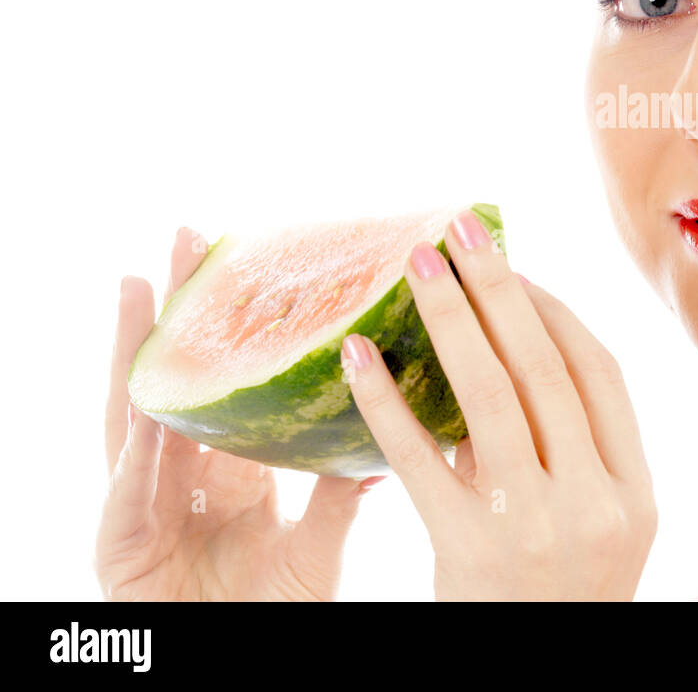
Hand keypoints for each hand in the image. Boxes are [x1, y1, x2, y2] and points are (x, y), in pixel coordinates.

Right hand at [96, 227, 376, 600]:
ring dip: (138, 348)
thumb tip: (391, 440)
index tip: (253, 262)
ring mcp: (144, 499)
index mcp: (230, 467)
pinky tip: (148, 393)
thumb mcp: (314, 548)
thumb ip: (341, 497)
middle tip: (190, 235)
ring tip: (140, 282)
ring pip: (137, 409)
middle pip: (178, 375)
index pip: (229, 382)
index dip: (234, 328)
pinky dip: (140, 441)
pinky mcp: (119, 539)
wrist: (231, 665)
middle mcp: (183, 471)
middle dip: (180, 309)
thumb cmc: (269, 614)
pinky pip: (132, 484)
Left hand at [342, 209, 656, 600]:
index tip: (511, 261)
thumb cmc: (552, 599)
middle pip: (546, 370)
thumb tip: (488, 353)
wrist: (534, 686)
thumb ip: (564, 453)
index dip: (554, 308)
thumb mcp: (590, 529)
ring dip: (450, 320)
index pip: (600, 373)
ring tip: (413, 263)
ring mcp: (539, 529)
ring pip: (493, 399)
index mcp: (636, 492)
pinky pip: (423, 461)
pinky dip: (388, 402)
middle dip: (500, 289)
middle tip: (458, 227)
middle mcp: (599, 504)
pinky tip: (357, 356)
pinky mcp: (471, 554)